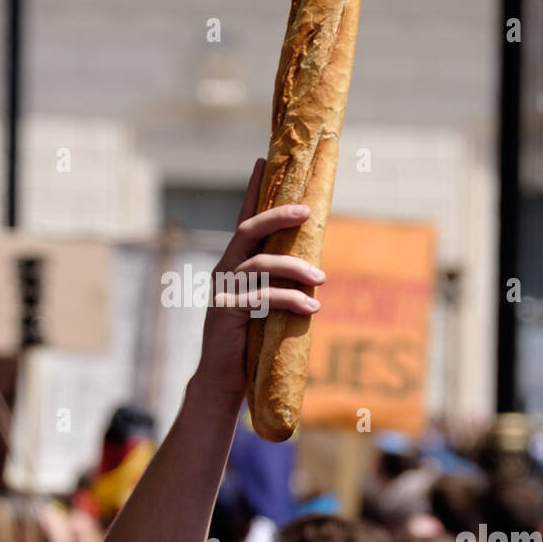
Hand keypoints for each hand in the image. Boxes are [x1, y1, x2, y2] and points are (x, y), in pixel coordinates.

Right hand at [190, 158, 326, 401]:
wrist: (223, 382)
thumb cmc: (249, 344)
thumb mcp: (266, 308)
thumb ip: (278, 285)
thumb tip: (316, 270)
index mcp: (233, 265)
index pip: (243, 220)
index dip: (251, 190)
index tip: (261, 159)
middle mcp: (223, 271)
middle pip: (247, 230)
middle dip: (277, 216)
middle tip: (306, 211)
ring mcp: (221, 291)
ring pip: (259, 263)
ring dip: (294, 268)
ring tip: (321, 280)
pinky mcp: (225, 312)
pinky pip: (262, 297)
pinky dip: (290, 299)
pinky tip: (311, 307)